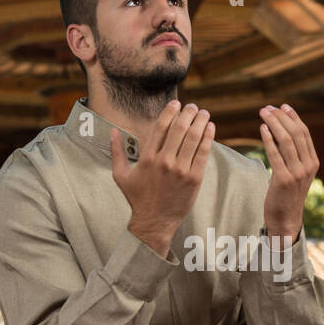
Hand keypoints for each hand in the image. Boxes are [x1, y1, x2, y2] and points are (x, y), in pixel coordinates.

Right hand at [112, 100, 213, 256]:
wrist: (154, 221)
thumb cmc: (137, 198)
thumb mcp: (121, 175)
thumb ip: (117, 152)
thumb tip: (112, 132)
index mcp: (147, 158)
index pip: (161, 127)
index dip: (170, 111)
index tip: (176, 103)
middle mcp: (164, 162)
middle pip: (180, 129)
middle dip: (188, 113)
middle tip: (192, 106)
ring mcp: (181, 171)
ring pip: (193, 138)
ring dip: (200, 121)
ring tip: (203, 113)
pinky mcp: (194, 179)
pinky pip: (203, 153)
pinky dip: (208, 138)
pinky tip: (210, 127)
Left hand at [258, 103, 316, 242]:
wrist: (285, 219)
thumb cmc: (287, 194)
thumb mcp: (297, 173)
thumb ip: (295, 156)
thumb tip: (285, 132)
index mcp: (313, 162)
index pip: (304, 133)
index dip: (293, 117)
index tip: (283, 106)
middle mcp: (308, 166)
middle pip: (296, 134)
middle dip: (281, 117)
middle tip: (268, 107)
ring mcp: (297, 173)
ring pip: (286, 141)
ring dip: (274, 124)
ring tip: (263, 113)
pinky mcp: (283, 180)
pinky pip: (275, 154)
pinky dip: (268, 139)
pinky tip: (262, 129)